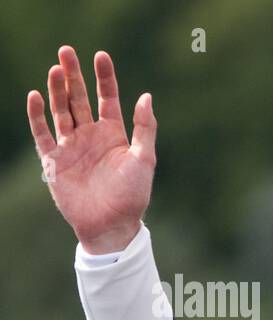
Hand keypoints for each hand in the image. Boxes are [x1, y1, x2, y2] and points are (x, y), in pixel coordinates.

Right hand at [26, 46, 155, 253]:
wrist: (111, 225)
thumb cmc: (132, 196)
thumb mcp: (144, 160)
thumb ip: (145, 129)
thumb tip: (146, 96)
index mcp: (114, 135)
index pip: (107, 98)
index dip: (104, 77)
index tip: (101, 56)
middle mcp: (91, 136)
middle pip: (80, 98)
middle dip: (73, 75)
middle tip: (66, 51)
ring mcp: (71, 147)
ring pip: (61, 111)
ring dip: (56, 90)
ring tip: (55, 68)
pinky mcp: (54, 161)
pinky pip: (42, 133)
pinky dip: (37, 116)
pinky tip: (35, 96)